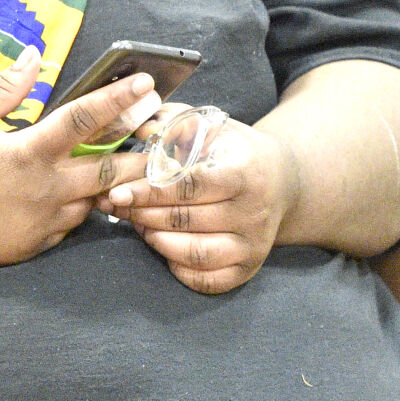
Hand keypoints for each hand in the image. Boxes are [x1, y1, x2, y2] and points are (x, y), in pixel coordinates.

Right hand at [0, 46, 155, 270]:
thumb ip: (5, 89)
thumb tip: (34, 56)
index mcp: (27, 153)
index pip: (85, 120)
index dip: (119, 98)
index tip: (147, 83)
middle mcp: (43, 190)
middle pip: (111, 172)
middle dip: (142, 154)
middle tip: (163, 138)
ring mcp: (41, 222)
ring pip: (95, 202)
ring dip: (112, 185)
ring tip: (135, 165)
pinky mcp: (34, 246)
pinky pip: (71, 225)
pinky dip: (82, 209)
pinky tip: (87, 196)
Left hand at [98, 115, 299, 293]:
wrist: (281, 182)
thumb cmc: (236, 152)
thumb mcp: (213, 127)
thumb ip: (176, 121)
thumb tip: (142, 127)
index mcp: (245, 172)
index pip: (191, 186)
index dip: (151, 190)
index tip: (120, 191)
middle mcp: (254, 211)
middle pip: (186, 219)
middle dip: (143, 213)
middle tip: (118, 206)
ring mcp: (253, 243)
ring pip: (194, 252)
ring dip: (156, 239)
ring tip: (139, 223)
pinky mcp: (249, 267)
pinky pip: (207, 279)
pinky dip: (178, 267)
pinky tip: (163, 246)